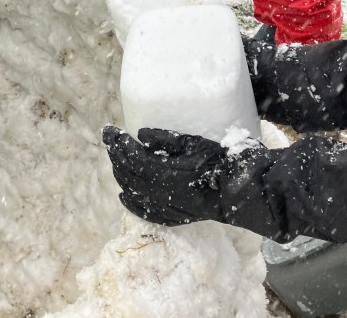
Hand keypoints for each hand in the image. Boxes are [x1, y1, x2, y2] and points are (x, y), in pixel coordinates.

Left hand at [102, 125, 228, 225]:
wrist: (236, 193)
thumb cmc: (217, 163)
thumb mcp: (192, 143)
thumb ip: (164, 138)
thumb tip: (140, 134)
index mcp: (159, 172)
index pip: (129, 155)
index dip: (117, 142)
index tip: (110, 130)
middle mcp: (155, 192)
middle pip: (126, 172)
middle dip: (116, 155)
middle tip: (110, 141)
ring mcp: (162, 206)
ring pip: (131, 190)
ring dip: (120, 174)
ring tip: (115, 161)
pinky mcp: (170, 216)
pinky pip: (143, 211)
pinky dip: (130, 202)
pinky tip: (124, 196)